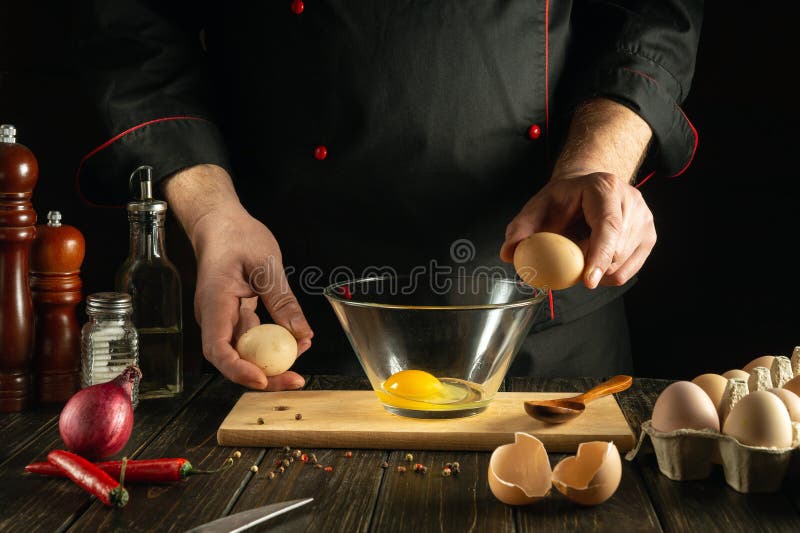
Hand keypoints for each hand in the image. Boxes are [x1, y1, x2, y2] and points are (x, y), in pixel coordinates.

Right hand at [191, 207, 313, 388]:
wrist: (220, 223)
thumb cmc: (237, 236)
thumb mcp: (267, 264)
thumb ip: (283, 300)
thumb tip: (301, 334)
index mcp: (214, 302)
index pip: (217, 349)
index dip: (239, 370)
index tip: (264, 379)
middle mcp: (214, 317)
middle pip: (233, 359)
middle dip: (264, 375)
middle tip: (296, 381)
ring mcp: (223, 319)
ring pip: (244, 352)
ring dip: (272, 360)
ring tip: (303, 350)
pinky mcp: (235, 318)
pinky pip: (253, 339)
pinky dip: (273, 343)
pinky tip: (295, 338)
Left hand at [500, 172, 655, 288]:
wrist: (588, 187)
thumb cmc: (563, 199)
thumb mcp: (536, 207)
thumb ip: (520, 229)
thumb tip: (508, 254)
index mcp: (605, 188)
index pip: (608, 226)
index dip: (599, 255)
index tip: (588, 280)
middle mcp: (632, 202)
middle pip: (616, 250)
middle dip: (590, 265)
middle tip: (568, 258)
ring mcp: (645, 220)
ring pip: (622, 265)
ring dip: (596, 268)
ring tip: (582, 248)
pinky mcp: (648, 237)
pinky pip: (627, 271)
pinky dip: (606, 273)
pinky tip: (593, 256)